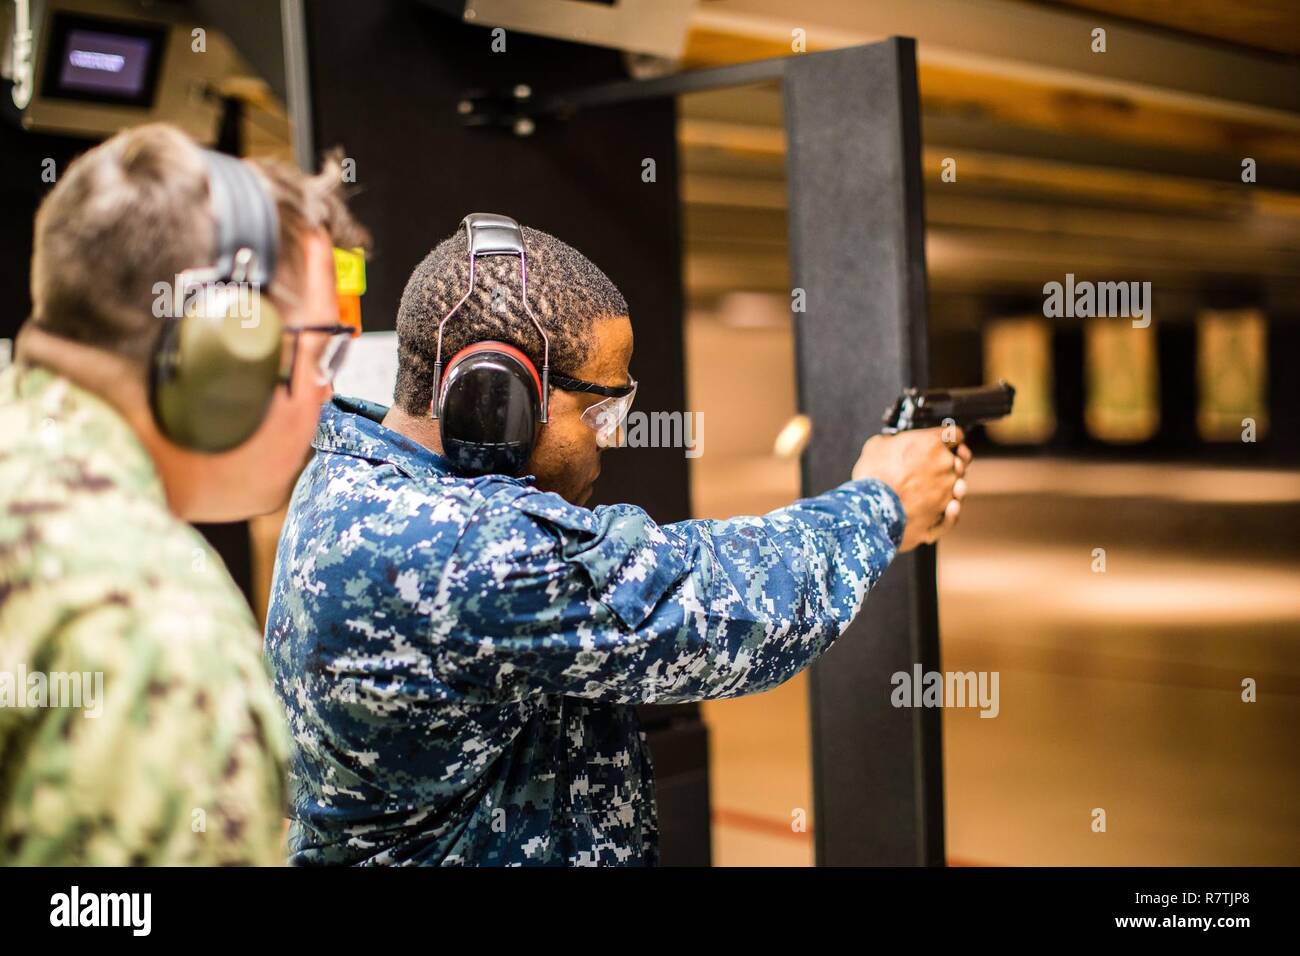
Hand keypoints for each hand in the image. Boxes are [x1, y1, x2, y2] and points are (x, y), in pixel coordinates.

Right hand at [851, 427, 971, 551]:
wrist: (871, 508)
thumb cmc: (873, 476)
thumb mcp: (876, 444)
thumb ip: (893, 441)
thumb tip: (892, 444)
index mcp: (932, 443)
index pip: (955, 434)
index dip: (949, 439)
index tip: (944, 442)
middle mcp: (945, 465)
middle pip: (959, 461)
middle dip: (949, 463)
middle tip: (932, 467)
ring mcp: (946, 490)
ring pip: (958, 486)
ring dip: (949, 486)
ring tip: (931, 489)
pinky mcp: (943, 512)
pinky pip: (953, 512)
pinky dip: (950, 511)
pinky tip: (944, 508)